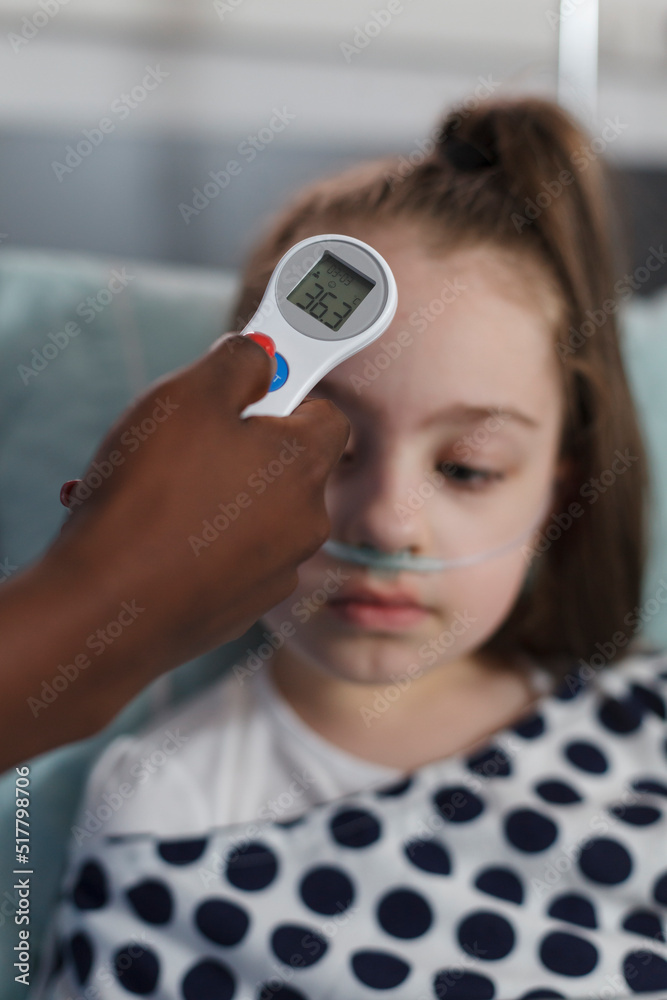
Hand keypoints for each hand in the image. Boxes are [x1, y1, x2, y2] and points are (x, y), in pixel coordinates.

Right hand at [1, 333, 348, 763]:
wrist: (108, 609)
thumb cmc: (149, 498)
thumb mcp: (189, 397)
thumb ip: (238, 364)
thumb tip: (258, 358)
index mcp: (304, 466)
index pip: (327, 413)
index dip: (287, 391)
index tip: (250, 385)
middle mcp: (305, 522)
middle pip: (285, 464)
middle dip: (240, 445)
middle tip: (184, 439)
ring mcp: (275, 571)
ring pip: (251, 511)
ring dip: (212, 492)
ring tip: (152, 489)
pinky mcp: (242, 607)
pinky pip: (228, 555)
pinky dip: (198, 538)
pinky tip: (151, 533)